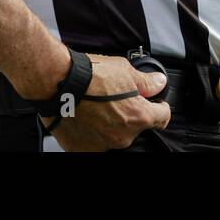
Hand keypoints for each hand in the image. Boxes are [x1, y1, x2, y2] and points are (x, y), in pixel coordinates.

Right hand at [38, 54, 171, 150]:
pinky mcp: (83, 150)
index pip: (162, 117)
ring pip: (115, 135)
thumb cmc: (89, 75)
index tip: (154, 102)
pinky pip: (94, 142)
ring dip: (110, 124)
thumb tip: (159, 83)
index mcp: (138, 117)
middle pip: (136, 127)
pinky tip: (85, 117)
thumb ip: (147, 82)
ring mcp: (103, 145)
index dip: (159, 106)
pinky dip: (92, 132)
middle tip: (114, 98)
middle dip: (129, 113)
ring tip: (95, 106)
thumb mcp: (125, 70)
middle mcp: (123, 136)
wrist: (57, 83)